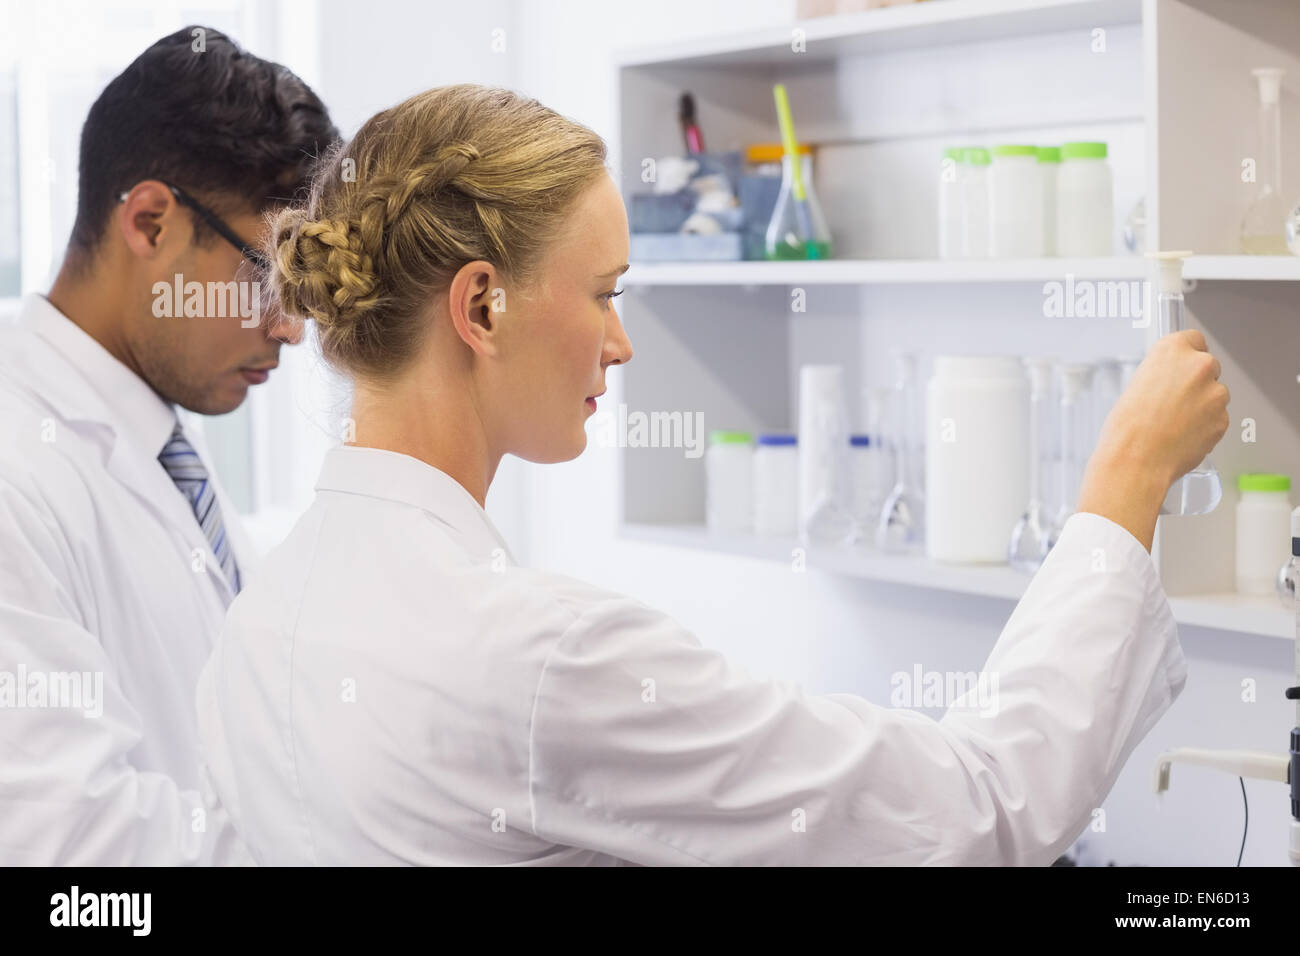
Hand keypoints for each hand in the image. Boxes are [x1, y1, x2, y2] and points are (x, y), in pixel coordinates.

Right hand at [1078, 330, 1229, 550]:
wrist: (1136, 461)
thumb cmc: (1127, 428)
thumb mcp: (1136, 386)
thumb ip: (1163, 376)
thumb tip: (1174, 383)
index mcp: (1172, 351)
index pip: (1194, 339)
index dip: (1187, 355)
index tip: (1182, 366)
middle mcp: (1199, 365)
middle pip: (1207, 367)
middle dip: (1196, 382)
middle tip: (1172, 402)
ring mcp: (1215, 393)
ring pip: (1215, 394)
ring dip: (1202, 405)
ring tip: (1175, 424)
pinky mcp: (1223, 419)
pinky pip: (1217, 418)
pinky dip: (1205, 426)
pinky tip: (1182, 436)